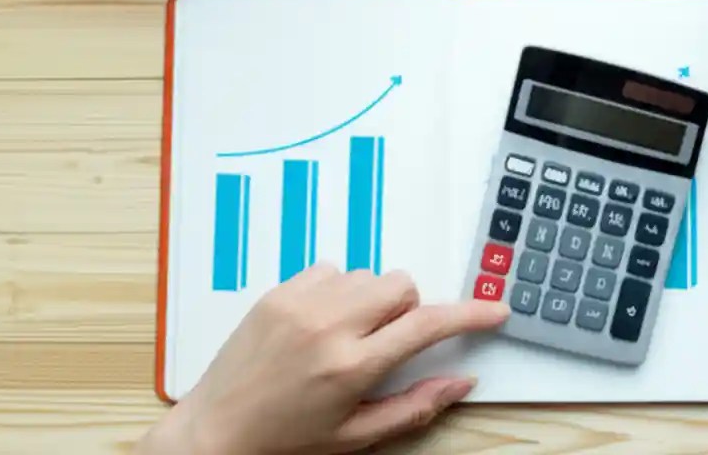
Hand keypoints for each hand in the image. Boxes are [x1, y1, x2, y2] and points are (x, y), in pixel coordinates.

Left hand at [138, 265, 508, 454]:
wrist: (213, 433)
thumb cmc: (283, 441)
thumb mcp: (356, 436)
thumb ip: (414, 406)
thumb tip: (461, 382)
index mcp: (352, 366)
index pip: (426, 325)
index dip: (469, 315)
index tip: (494, 310)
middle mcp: (328, 326)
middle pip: (401, 285)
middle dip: (409, 308)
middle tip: (390, 341)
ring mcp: (299, 303)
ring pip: (368, 274)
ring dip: (373, 299)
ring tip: (350, 335)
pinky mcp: (277, 292)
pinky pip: (331, 269)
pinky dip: (339, 289)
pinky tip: (323, 321)